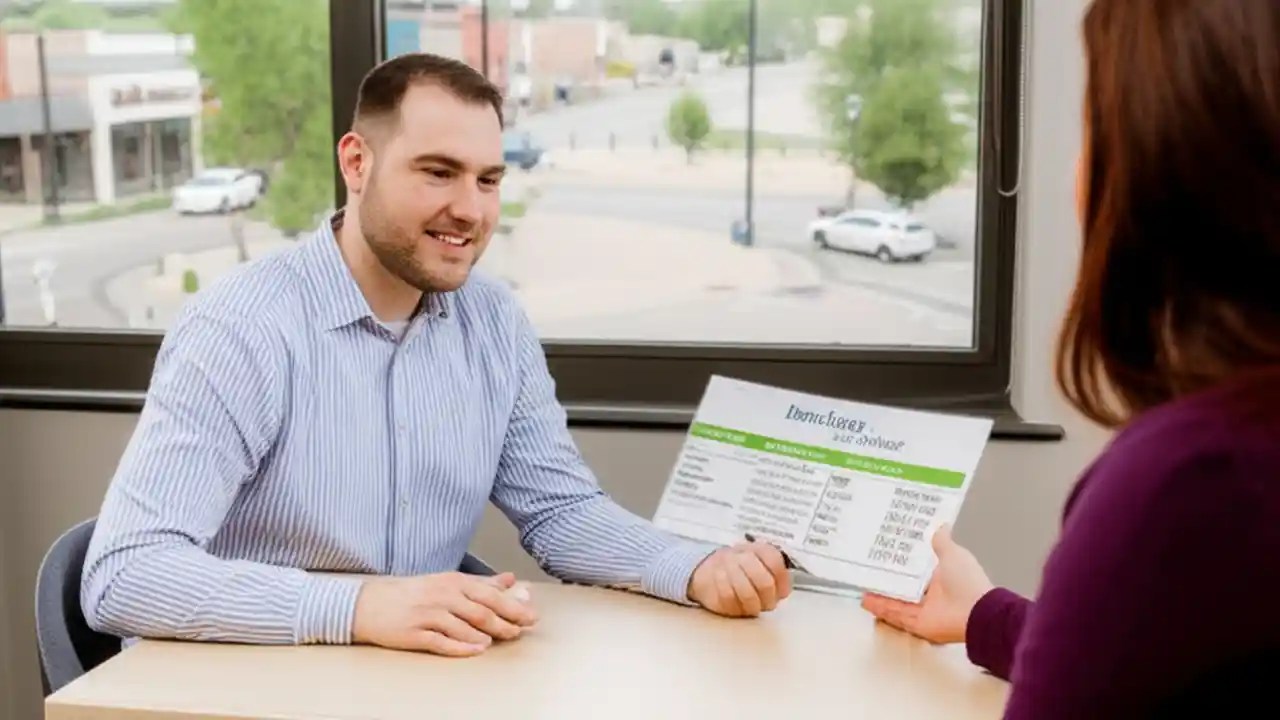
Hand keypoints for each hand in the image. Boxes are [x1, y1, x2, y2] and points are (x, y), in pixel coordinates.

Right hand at [352, 571, 538, 655]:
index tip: (531, 615)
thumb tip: (510, 580)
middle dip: (505, 621)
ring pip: (464, 626)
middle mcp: (442, 596)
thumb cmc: (413, 594)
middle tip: (520, 630)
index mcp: (453, 582)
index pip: (490, 594)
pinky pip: (442, 641)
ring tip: (501, 640)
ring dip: (485, 634)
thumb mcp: (447, 582)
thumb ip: (481, 582)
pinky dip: (461, 646)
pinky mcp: (415, 633)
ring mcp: (428, 615)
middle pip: (481, 610)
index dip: (513, 606)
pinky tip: (476, 650)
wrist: (370, 604)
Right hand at [687, 541, 791, 616]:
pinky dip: (737, 608)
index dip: (782, 582)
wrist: (706, 570)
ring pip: (747, 594)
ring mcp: (723, 568)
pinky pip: (728, 601)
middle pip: (764, 581)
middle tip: (767, 604)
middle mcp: (740, 555)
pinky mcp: (709, 584)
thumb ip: (776, 575)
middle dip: (768, 598)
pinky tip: (738, 607)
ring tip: (753, 607)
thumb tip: (783, 591)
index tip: (781, 592)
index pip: (775, 561)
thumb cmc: (741, 571)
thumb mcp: (761, 565)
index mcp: (757, 548)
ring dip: (753, 606)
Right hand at [861, 525, 992, 643]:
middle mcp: (930, 592)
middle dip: (885, 578)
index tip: (882, 549)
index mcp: (939, 575)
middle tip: (865, 567)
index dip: (900, 558)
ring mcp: (922, 609)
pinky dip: (881, 609)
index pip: (915, 567)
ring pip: (894, 601)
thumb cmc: (965, 580)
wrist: (975, 613)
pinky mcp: (916, 623)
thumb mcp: (953, 554)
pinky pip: (895, 615)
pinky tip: (865, 602)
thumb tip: (941, 524)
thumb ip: (942, 542)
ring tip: (860, 585)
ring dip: (878, 594)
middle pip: (902, 585)